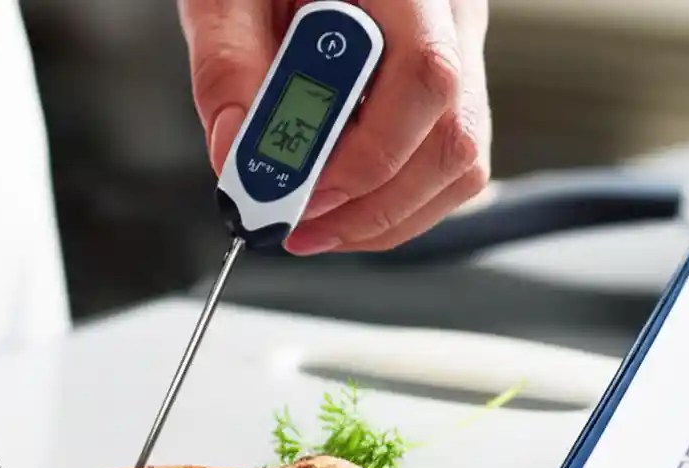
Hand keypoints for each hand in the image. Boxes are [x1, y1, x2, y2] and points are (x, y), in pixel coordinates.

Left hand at [180, 0, 490, 254]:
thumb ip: (227, 60)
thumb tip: (237, 153)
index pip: (424, 75)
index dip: (366, 153)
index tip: (299, 190)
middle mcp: (452, 16)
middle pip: (453, 136)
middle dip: (374, 203)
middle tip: (300, 226)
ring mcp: (461, 52)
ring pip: (460, 162)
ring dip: (388, 215)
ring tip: (316, 226)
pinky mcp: (451, 86)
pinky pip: (447, 163)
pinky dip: (395, 203)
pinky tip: (342, 206)